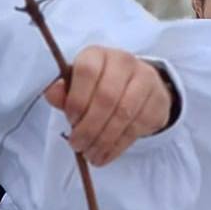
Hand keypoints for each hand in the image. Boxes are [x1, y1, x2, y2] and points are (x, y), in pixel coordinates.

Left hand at [44, 47, 173, 165]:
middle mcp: (124, 62)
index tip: (70, 120)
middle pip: (106, 97)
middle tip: (77, 145)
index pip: (87, 72)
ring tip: (90, 154)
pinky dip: (117, 146)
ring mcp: (145, 80)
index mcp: (99, 55)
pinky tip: (105, 155)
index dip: (77, 99)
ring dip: (103, 139)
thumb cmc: (100, 87)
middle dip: (89, 127)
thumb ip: (63, 92)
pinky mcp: (157, 101)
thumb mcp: (78, 86)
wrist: (139, 88)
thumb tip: (52, 91)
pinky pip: (136, 127)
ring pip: (123, 114)